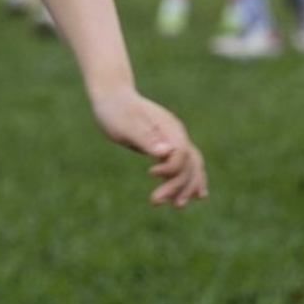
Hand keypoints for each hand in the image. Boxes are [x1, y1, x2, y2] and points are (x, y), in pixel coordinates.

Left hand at [89, 88, 207, 207]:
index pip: (182, 154)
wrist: (112, 97)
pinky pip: (184, 165)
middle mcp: (176, 134)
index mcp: (168, 127)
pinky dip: (188, 180)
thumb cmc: (115, 110)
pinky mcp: (167, 145)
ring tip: (177, 206)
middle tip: (155, 201)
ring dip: (185, 186)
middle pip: (189, 163)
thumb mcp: (125, 125)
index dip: (171, 168)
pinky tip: (192, 195)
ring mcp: (173, 139)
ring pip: (191, 166)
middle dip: (177, 185)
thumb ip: (145, 138)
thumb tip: (166, 153)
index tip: (150, 173)